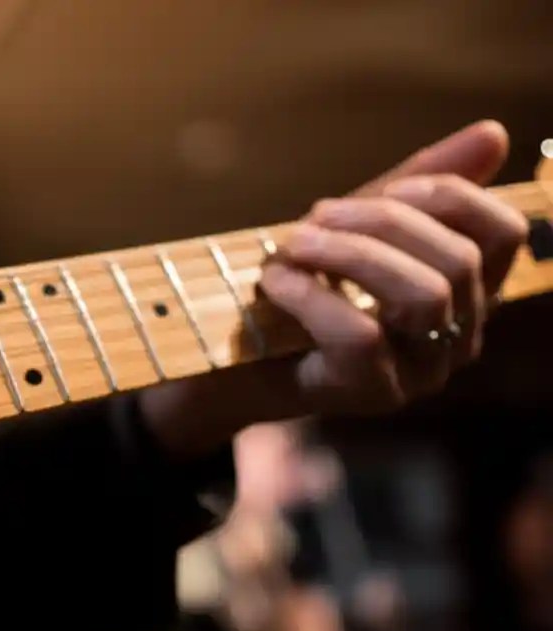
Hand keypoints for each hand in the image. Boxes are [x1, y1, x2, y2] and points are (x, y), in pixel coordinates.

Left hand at [141, 120, 529, 455]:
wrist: (230, 363)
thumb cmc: (298, 291)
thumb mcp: (352, 229)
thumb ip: (414, 187)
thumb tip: (493, 132)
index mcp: (465, 293)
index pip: (505, 234)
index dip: (455, 197)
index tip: (392, 187)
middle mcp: (457, 338)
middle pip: (459, 261)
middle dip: (383, 222)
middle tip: (318, 213)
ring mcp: (419, 373)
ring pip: (422, 297)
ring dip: (351, 254)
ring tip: (294, 242)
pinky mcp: (370, 394)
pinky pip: (361, 335)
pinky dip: (311, 296)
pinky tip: (276, 281)